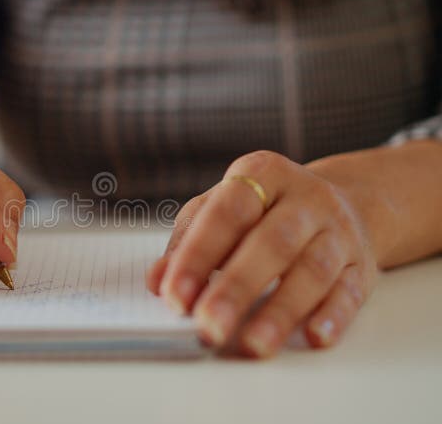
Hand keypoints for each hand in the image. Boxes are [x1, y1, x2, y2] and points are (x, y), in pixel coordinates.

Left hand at [147, 150, 377, 357]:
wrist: (341, 200)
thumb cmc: (262, 210)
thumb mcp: (219, 208)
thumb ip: (186, 241)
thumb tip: (156, 280)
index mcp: (261, 174)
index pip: (227, 213)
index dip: (198, 255)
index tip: (174, 296)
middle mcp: (305, 198)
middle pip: (272, 243)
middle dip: (236, 288)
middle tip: (208, 325)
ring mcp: (338, 231)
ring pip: (312, 271)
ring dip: (282, 311)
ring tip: (253, 344)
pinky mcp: (362, 266)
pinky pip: (350, 292)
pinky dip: (333, 316)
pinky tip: (314, 337)